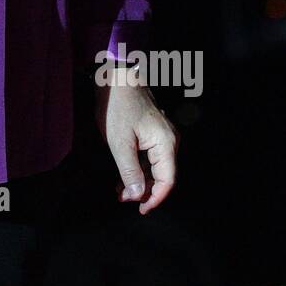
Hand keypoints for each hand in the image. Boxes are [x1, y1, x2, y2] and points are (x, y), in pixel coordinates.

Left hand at [94, 70, 178, 213]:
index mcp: (166, 143)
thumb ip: (129, 170)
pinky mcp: (153, 133)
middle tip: (121, 197)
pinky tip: (123, 175)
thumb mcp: (119, 142)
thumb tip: (137, 195)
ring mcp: (162, 136)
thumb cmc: (117, 106)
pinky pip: (150, 157)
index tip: (140, 210)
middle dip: (144, 190)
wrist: (116, 76)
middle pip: (162, 175)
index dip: (155, 198)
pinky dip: (138, 168)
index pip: (168, 180)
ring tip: (118, 189)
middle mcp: (169, 141)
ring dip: (139, 180)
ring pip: (155, 168)